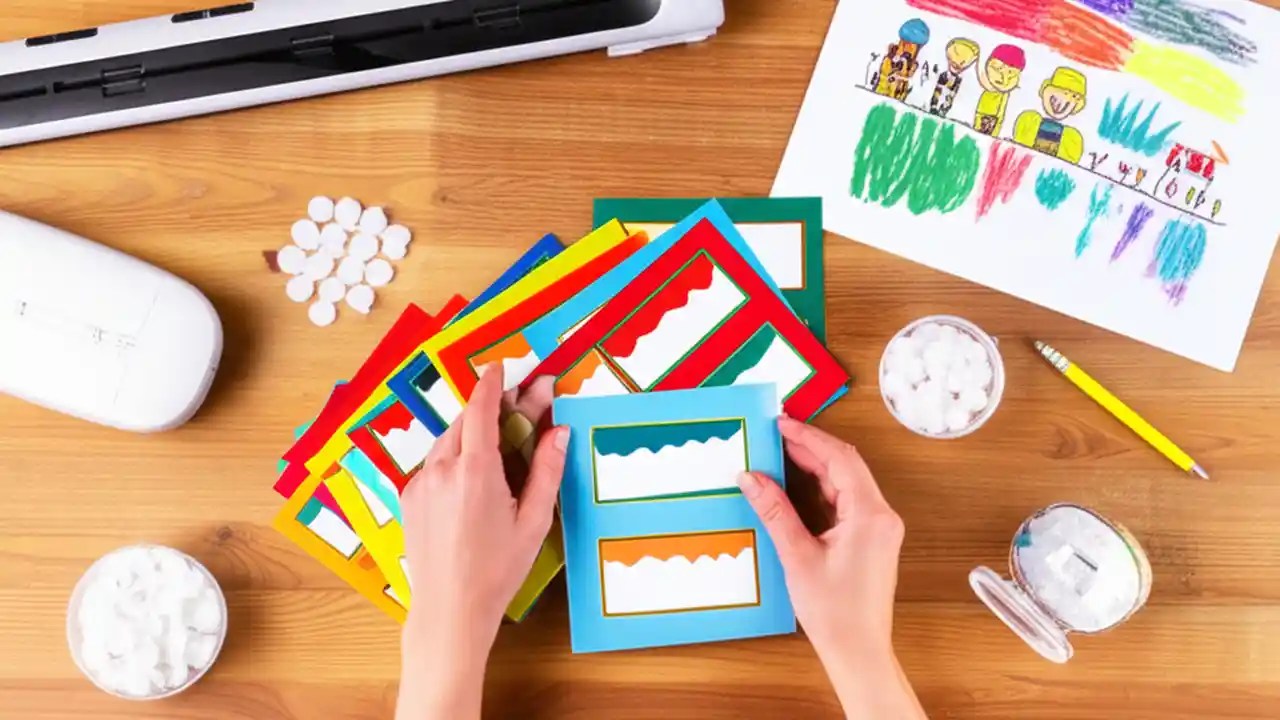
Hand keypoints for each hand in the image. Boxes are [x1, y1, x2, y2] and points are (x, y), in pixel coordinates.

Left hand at [397, 366, 566, 719]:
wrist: (449, 610)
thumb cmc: (497, 570)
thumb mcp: (533, 521)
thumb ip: (547, 471)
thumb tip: (559, 431)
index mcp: (476, 471)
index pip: (480, 409)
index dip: (492, 383)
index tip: (500, 367)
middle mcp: (441, 470)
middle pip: (464, 421)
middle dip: (488, 410)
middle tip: (517, 410)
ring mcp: (420, 484)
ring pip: (446, 442)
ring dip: (469, 435)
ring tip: (496, 448)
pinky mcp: (409, 498)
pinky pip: (433, 464)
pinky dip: (453, 459)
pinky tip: (472, 480)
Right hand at [737, 417, 924, 718]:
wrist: (858, 651)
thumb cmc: (835, 612)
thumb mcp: (797, 556)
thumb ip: (775, 511)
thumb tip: (752, 478)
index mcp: (870, 515)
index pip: (840, 459)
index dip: (809, 437)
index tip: (782, 423)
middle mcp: (880, 516)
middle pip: (846, 466)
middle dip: (811, 447)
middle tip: (777, 432)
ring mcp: (878, 528)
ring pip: (846, 483)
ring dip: (816, 466)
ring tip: (782, 451)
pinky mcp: (870, 540)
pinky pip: (847, 501)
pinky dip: (822, 488)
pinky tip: (797, 484)